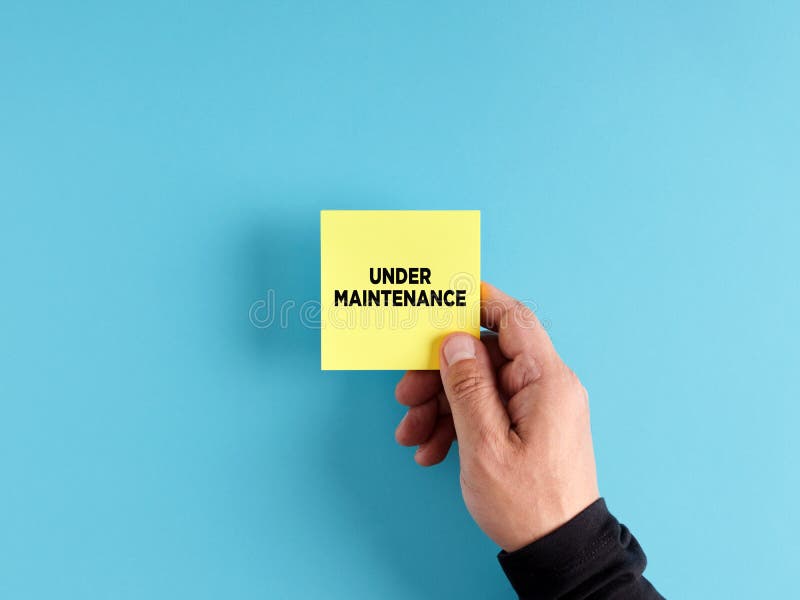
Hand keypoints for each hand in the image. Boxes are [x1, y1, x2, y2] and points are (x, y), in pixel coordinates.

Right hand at [394, 282, 599, 551]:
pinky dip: (456, 425)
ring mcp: (537, 408)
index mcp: (546, 381)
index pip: (513, 319)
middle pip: (485, 356)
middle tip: (406, 394)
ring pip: (479, 386)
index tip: (442, 300)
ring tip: (412, 435)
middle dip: (440, 373)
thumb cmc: (528, 504)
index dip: (477, 303)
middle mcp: (546, 387)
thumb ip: (467, 387)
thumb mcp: (485, 445)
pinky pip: (487, 411)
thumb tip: (454, 342)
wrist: (557, 551)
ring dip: (441, 405)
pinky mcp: (528, 427)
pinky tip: (431, 449)